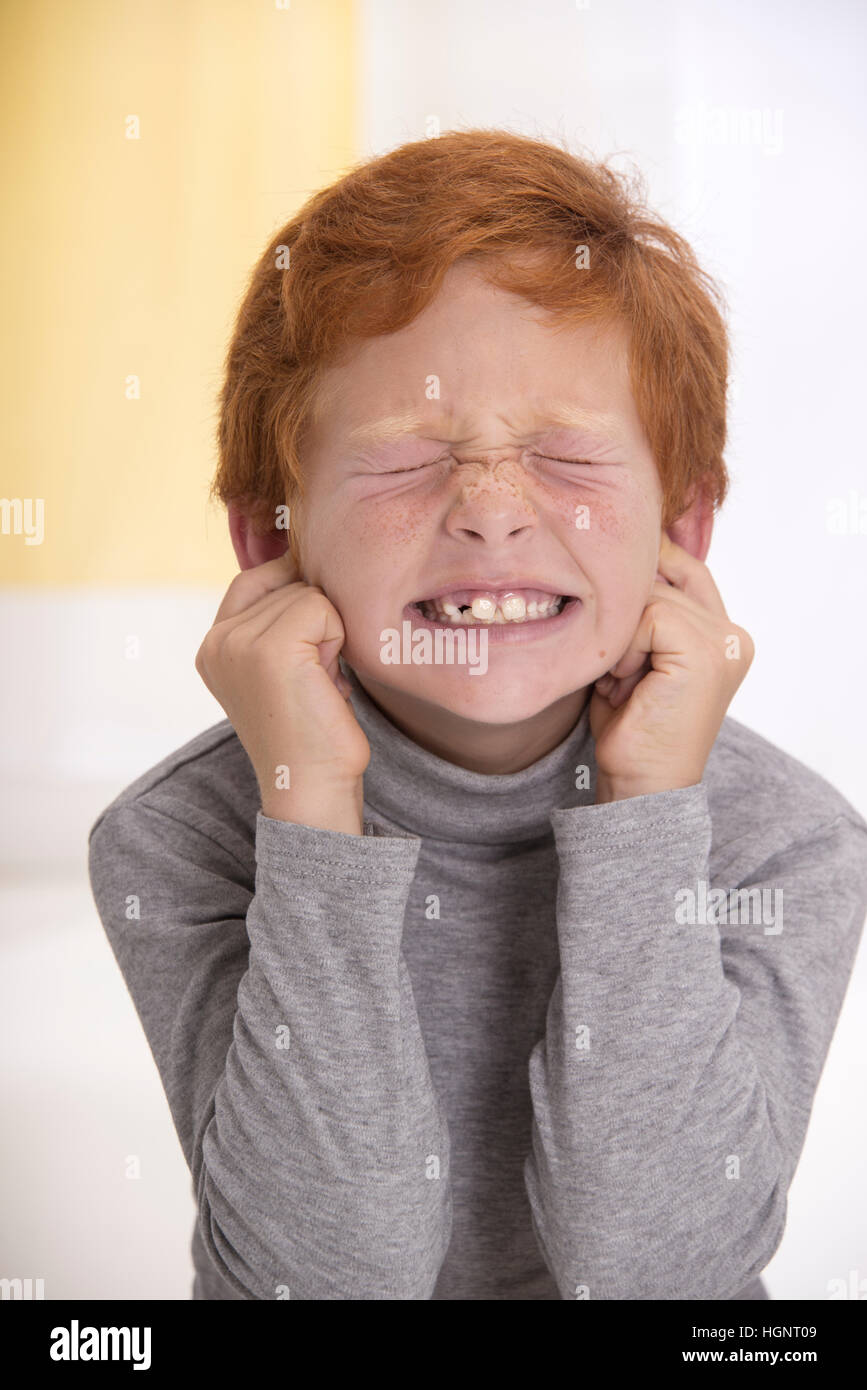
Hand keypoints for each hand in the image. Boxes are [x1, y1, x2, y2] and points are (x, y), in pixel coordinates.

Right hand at [195, 552, 369, 832]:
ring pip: (308, 594)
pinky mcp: (269, 649)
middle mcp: (216, 641)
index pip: (255, 578)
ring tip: (319, 684)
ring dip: (329, 636)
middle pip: (288, 583)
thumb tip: (309, 570)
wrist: (311, 787)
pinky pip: (322, 607)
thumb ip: (277, 623)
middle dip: (316, 625)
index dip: (294, 592)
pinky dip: (338, 642)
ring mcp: (238, 643)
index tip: (314, 641)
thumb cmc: (310, 733)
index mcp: (212, 647)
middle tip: (314, 680)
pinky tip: (328, 684)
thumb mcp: (280, 669)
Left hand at [590, 535, 753, 802]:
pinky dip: (626, 650)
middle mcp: (734, 635)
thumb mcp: (636, 657)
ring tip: (626, 683)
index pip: (688, 568)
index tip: (613, 582)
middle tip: (620, 675)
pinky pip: (649, 617)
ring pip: (651, 597)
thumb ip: (643, 613)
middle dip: (626, 621)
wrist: (640, 785)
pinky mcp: (707, 654)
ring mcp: (725, 643)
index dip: (649, 566)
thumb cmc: (631, 728)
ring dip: (622, 640)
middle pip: (662, 580)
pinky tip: (628, 684)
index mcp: (725, 635)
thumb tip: (619, 560)